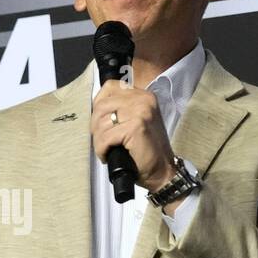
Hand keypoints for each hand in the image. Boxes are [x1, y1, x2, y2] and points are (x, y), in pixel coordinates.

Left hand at [91, 78, 177, 192]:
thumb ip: (121, 110)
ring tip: (106, 149)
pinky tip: (107, 155)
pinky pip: (106, 137)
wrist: (161, 170)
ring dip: (98, 140)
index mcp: (143, 95)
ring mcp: (140, 111)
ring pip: (102, 122)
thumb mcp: (135, 121)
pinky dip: (101, 149)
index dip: (98, 105)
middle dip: (95, 126)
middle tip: (101, 141)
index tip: (98, 121)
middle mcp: (143, 99)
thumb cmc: (145, 150)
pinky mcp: (136, 127)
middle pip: (101, 105)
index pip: (110, 87)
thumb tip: (96, 108)